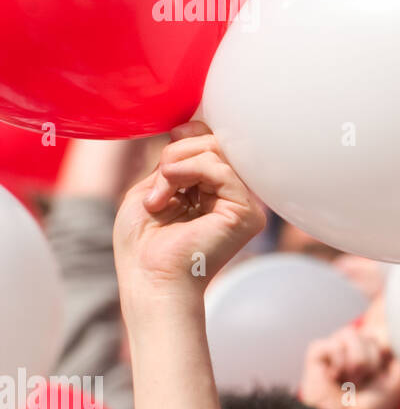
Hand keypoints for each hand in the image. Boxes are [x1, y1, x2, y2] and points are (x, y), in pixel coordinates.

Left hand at [113, 122, 264, 305]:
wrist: (150, 281)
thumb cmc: (144, 246)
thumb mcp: (152, 187)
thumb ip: (174, 161)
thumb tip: (187, 127)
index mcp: (215, 191)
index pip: (212, 145)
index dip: (189, 136)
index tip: (165, 150)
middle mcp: (235, 196)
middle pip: (215, 143)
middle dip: (177, 153)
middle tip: (157, 184)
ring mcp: (244, 204)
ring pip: (216, 151)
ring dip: (176, 165)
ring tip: (159, 197)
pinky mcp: (245, 213)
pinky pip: (220, 169)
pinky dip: (188, 171)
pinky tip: (168, 194)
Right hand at [300, 316, 399, 408]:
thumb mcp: (395, 383)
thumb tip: (391, 336)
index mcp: (370, 356)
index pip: (380, 332)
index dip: (385, 342)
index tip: (384, 362)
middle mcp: (351, 352)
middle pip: (368, 334)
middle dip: (372, 361)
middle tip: (361, 383)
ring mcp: (333, 353)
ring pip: (350, 334)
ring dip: (356, 362)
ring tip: (348, 381)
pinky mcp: (316, 357)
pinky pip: (331, 343)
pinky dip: (337, 361)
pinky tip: (333, 377)